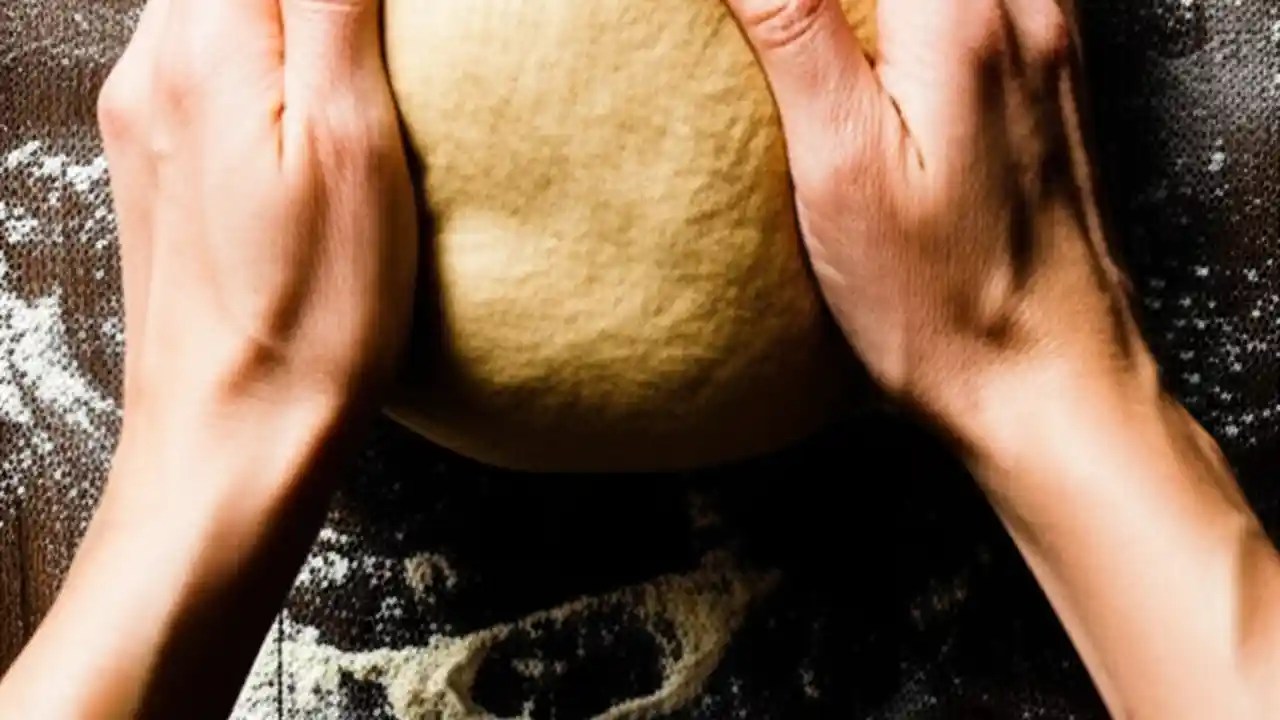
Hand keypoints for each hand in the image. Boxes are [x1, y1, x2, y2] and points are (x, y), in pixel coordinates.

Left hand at [103, 0, 416, 444]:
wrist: (230, 439)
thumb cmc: (310, 316)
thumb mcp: (353, 146)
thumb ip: (334, 6)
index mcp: (206, 51)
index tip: (393, 34)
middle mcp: (152, 67)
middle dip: (319, 5)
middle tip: (389, 53)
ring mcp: (140, 115)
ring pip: (217, 9)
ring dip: (290, 20)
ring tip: (358, 74)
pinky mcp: (152, 161)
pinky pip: (201, 61)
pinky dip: (261, 59)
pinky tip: (306, 114)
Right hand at [723, 1, 1279, 717]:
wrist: (1053, 388)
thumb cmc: (943, 303)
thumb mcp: (841, 167)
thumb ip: (794, 31)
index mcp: (960, 19)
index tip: (748, 28)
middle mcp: (1025, 12)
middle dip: (830, 1)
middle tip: (774, 35)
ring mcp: (1053, 46)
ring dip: (876, 6)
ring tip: (822, 43)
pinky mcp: (1055, 88)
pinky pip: (990, 3)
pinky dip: (924, 16)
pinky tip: (893, 59)